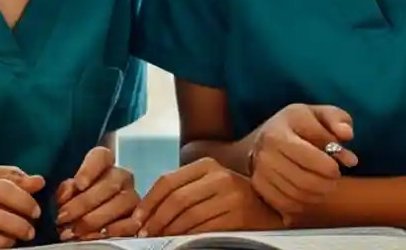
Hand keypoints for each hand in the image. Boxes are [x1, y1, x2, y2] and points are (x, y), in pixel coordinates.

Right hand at [0, 166, 44, 248]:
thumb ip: (9, 180)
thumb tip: (38, 181)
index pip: (3, 178)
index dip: (25, 190)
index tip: (37, 202)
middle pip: (1, 192)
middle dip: (25, 205)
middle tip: (35, 217)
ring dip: (17, 226)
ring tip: (26, 232)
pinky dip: (2, 241)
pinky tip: (9, 241)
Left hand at [55, 146, 141, 240]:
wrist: (86, 222)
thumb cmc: (75, 203)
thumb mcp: (66, 193)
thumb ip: (66, 189)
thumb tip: (68, 193)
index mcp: (104, 164)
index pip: (101, 156)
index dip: (90, 169)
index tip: (78, 184)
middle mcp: (122, 177)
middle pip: (110, 183)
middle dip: (85, 202)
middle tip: (64, 217)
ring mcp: (132, 196)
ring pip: (122, 202)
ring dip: (96, 218)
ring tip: (76, 230)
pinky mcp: (135, 217)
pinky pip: (132, 221)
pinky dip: (115, 229)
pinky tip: (99, 234)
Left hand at [134, 157, 284, 236]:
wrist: (269, 207)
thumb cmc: (232, 198)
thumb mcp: (208, 185)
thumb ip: (183, 189)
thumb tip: (146, 212)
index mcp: (207, 165)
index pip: (167, 181)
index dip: (148, 202)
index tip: (136, 219)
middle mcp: (220, 177)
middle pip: (175, 199)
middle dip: (155, 220)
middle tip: (145, 234)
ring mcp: (231, 196)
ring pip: (188, 217)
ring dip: (169, 232)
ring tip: (160, 239)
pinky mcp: (239, 216)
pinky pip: (204, 230)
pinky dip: (188, 238)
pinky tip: (181, 241)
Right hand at [249, 103, 358, 215]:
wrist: (266, 136)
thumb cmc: (300, 124)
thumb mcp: (320, 113)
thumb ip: (337, 120)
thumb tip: (346, 135)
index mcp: (279, 132)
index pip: (310, 157)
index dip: (330, 167)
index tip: (338, 167)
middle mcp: (265, 153)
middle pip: (303, 180)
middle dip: (326, 184)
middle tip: (334, 180)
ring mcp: (260, 172)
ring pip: (296, 195)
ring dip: (317, 195)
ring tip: (326, 187)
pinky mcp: (259, 187)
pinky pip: (285, 204)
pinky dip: (303, 204)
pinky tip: (312, 195)